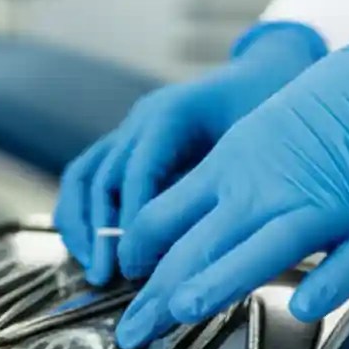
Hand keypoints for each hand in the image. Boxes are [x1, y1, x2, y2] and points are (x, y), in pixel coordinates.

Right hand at [53, 22, 326, 284]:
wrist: (265, 74)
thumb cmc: (267, 106)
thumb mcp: (257, 142)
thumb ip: (224, 183)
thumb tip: (197, 241)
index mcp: (171, 113)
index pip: (138, 171)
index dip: (132, 220)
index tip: (133, 264)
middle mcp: (141, 119)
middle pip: (101, 176)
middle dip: (99, 230)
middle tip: (105, 275)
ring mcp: (130, 130)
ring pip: (83, 175)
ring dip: (81, 224)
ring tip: (91, 268)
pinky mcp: (127, 145)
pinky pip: (89, 176)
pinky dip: (83, 212)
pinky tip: (91, 249)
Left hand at [114, 0, 348, 348]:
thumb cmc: (321, 113)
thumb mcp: (252, 137)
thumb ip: (217, 186)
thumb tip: (173, 230)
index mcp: (232, 166)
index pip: (165, 215)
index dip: (137, 251)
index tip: (124, 276)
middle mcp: (268, 187)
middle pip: (201, 242)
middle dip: (159, 291)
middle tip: (131, 332)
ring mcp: (324, 204)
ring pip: (264, 246)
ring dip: (222, 278)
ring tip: (184, 309)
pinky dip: (327, 283)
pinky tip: (305, 306)